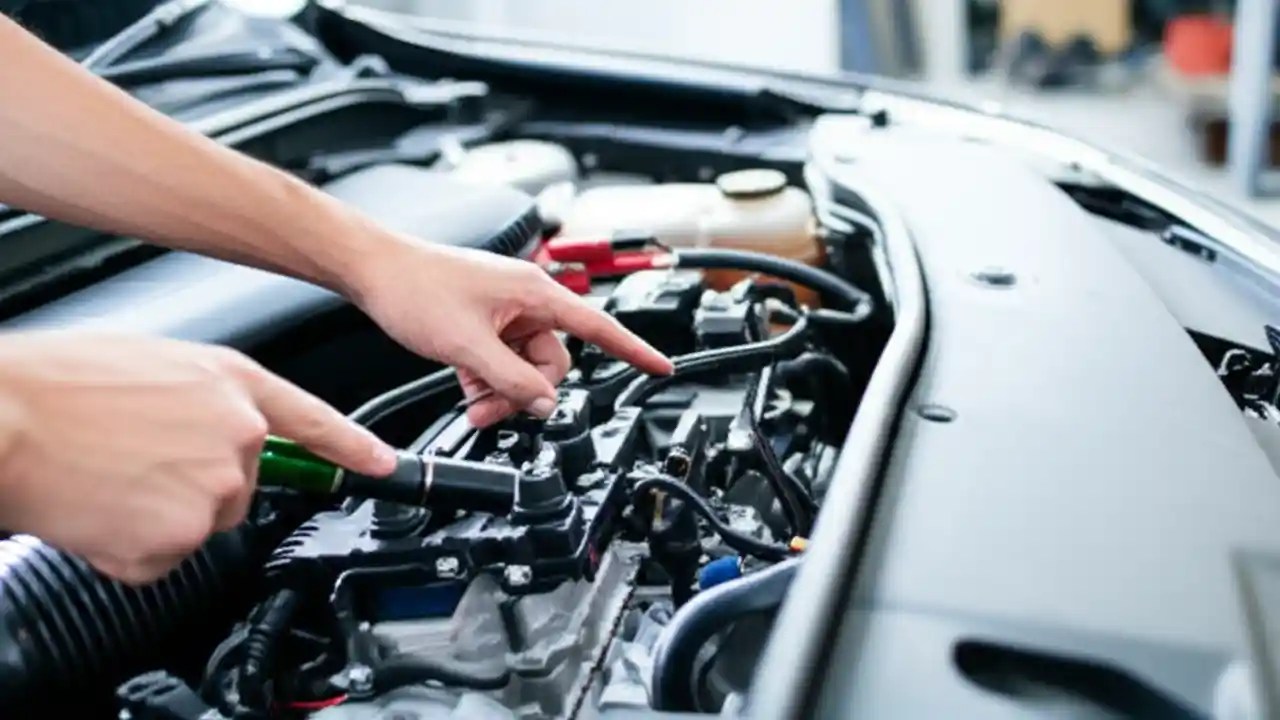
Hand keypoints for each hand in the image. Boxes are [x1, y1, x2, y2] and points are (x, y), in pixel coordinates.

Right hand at [0, 332, 395, 583]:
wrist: (7, 421)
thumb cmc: (58, 385)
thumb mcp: (153, 363)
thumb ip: (202, 400)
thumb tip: (209, 430)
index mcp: (233, 383)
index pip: (313, 421)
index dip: (351, 446)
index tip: (382, 464)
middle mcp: (239, 434)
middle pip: (241, 485)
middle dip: (195, 484)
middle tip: (134, 462)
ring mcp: (216, 487)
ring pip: (202, 523)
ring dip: (160, 516)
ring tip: (109, 479)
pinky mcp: (184, 536)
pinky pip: (164, 558)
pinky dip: (130, 547)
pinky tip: (100, 508)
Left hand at [350, 238, 673, 426]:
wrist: (373, 271)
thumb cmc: (416, 288)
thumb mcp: (467, 346)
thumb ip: (511, 380)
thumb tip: (545, 404)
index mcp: (536, 294)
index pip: (600, 327)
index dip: (634, 351)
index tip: (661, 368)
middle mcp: (527, 301)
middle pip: (553, 361)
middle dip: (526, 391)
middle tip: (493, 407)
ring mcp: (505, 313)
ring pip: (524, 366)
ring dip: (502, 390)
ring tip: (471, 401)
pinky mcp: (484, 323)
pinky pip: (502, 360)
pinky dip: (487, 379)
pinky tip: (464, 385)